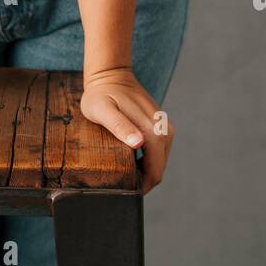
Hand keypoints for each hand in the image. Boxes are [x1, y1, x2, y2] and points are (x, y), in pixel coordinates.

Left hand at [79, 67, 174, 194]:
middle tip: (121, 184)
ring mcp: (164, 126)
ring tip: (125, 173)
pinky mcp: (161, 125)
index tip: (124, 191)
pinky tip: (132, 160)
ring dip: (146, 170)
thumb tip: (139, 143)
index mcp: (152, 129)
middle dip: (144, 180)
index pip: (155, 171)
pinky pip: (159, 150)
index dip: (142, 186)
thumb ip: (119, 126)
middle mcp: (164, 128)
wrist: (111, 74)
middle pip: (159, 168)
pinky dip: (148, 160)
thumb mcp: (102, 110)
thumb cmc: (101, 94)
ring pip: (161, 161)